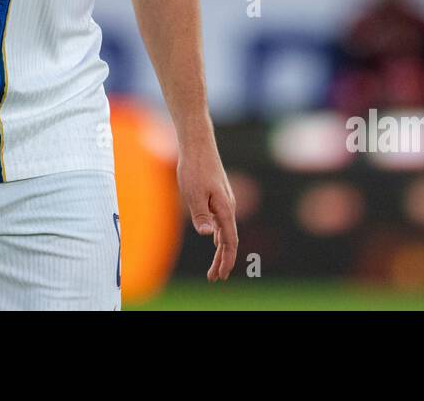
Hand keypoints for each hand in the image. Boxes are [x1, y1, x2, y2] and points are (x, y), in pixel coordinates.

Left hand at [177, 143, 237, 280]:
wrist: (198, 144)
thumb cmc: (194, 168)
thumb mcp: (193, 194)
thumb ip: (201, 216)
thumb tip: (209, 236)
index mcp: (225, 209)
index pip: (230, 242)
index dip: (227, 261)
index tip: (221, 276)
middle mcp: (228, 207)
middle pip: (229, 240)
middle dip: (223, 261)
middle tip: (215, 278)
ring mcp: (224, 201)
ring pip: (226, 231)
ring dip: (220, 250)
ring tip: (214, 266)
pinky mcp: (218, 195)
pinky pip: (222, 222)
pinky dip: (220, 236)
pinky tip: (215, 240)